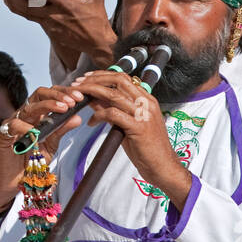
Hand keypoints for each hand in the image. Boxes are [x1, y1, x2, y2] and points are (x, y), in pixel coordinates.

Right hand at [0, 84, 85, 232]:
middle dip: (57, 94)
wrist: (14, 183)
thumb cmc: (30, 163)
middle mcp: (24, 116)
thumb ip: (62, 130)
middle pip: (39, 94)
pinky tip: (36, 131)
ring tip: (62, 109)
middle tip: (71, 101)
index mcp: (36, 115)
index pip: (49, 95)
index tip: (79, 97)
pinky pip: (14, 125)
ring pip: (29, 107)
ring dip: (47, 105)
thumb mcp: (51, 144)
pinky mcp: (3, 134)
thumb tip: (77, 117)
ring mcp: (13, 123)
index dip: (64, 93)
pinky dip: (27, 127)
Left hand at [2, 0, 116, 70]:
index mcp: (67, 6)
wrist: (97, 45)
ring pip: (28, 15)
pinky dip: (25, 13)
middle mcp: (56, 16)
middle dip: (14, 0)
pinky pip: (34, 20)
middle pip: (29, 9)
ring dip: (15, 6)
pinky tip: (18, 6)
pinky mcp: (50, 32)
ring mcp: (51, 25)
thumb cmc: (98, 20)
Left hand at [75, 70, 192, 211]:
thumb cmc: (147, 148)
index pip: (123, 78)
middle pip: (118, 80)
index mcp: (147, 100)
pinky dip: (99, 115)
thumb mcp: (128, 124)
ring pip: (114, 94)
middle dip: (95, 79)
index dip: (103, 75)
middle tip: (79, 84)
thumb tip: (94, 99)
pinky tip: (91, 122)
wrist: (163, 166)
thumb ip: (114, 110)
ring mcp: (143, 114)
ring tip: (79, 98)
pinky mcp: (138, 127)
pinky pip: (113, 114)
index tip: (86, 78)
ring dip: (93, 93)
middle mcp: (146, 103)